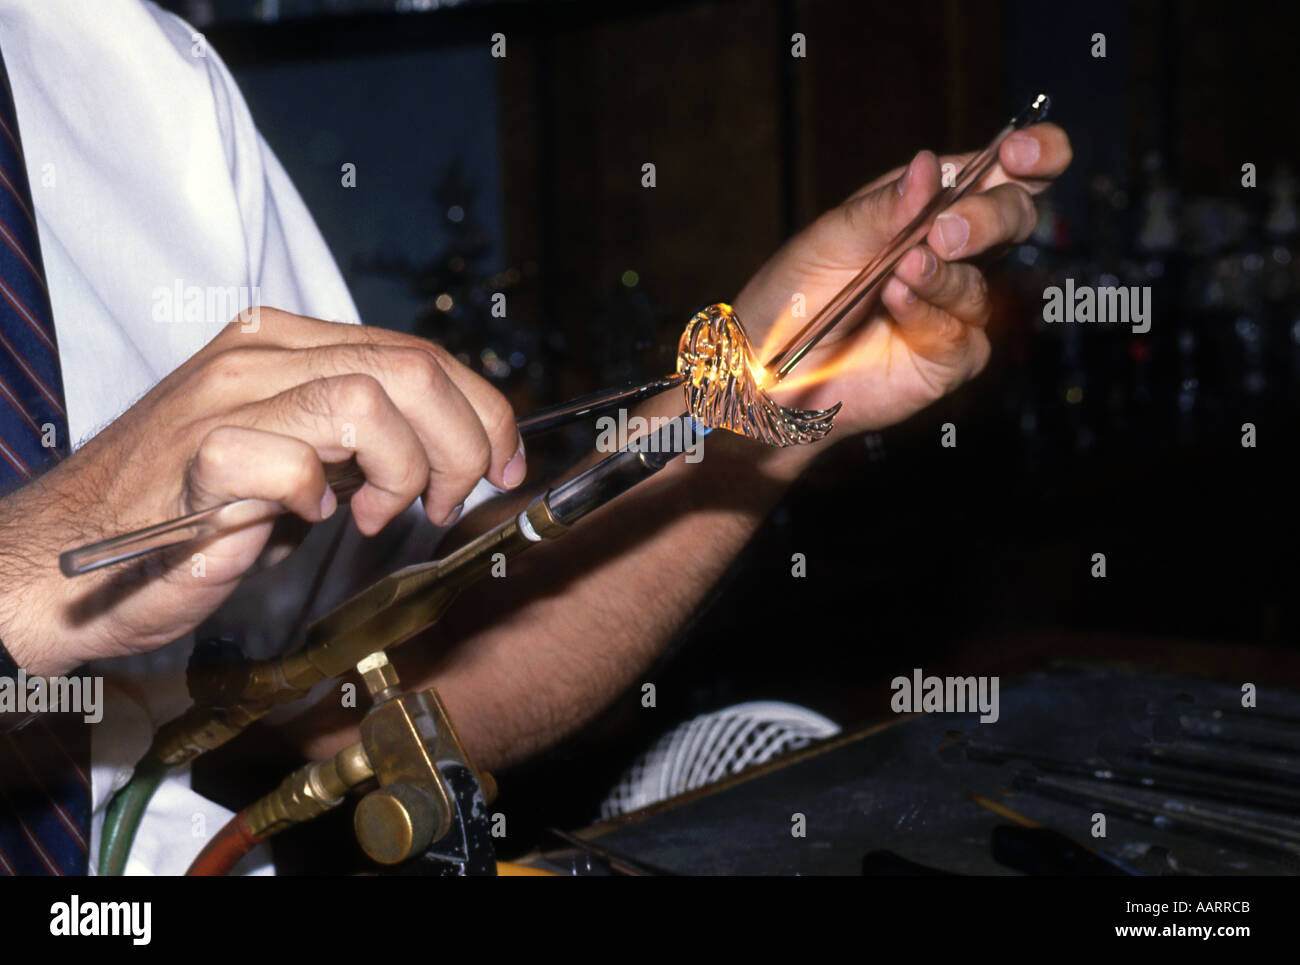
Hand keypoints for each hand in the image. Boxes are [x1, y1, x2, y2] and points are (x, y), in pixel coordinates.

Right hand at [0, 310, 525, 675]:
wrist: (72, 560)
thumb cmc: (190, 514)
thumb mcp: (300, 457)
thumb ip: (362, 437)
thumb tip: (454, 449)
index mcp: (288, 344)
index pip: (419, 352)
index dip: (483, 409)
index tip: (505, 463)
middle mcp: (260, 356)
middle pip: (412, 368)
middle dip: (463, 442)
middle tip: (447, 499)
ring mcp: (228, 400)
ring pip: (371, 399)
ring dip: (402, 469)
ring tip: (377, 513)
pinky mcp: (202, 457)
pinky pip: (296, 460)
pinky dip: (320, 498)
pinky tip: (304, 521)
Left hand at [733, 123, 1071, 434]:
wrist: (770, 373)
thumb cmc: (794, 296)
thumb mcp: (830, 238)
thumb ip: (883, 207)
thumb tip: (930, 165)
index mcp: (931, 205)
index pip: (1006, 169)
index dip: (1033, 154)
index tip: (1020, 153)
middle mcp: (954, 251)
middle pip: (1016, 217)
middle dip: (990, 217)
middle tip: (945, 230)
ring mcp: (957, 305)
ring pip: (982, 280)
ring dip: (942, 273)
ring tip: (898, 270)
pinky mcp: (952, 356)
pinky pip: (959, 331)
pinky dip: (927, 313)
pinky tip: (895, 303)